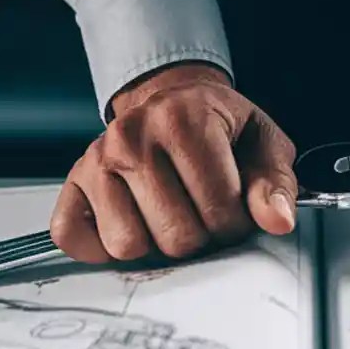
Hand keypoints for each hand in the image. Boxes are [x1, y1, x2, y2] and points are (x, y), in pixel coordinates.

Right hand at [50, 63, 297, 262]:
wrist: (172, 102)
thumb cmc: (219, 127)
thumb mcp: (262, 144)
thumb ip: (275, 184)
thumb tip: (276, 220)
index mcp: (184, 119)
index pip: (219, 210)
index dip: (235, 223)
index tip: (231, 207)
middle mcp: (132, 136)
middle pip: (176, 236)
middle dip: (198, 236)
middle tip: (200, 212)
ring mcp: (96, 160)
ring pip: (128, 246)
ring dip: (154, 244)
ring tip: (168, 215)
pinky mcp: (73, 184)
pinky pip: (75, 239)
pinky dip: (101, 246)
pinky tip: (130, 222)